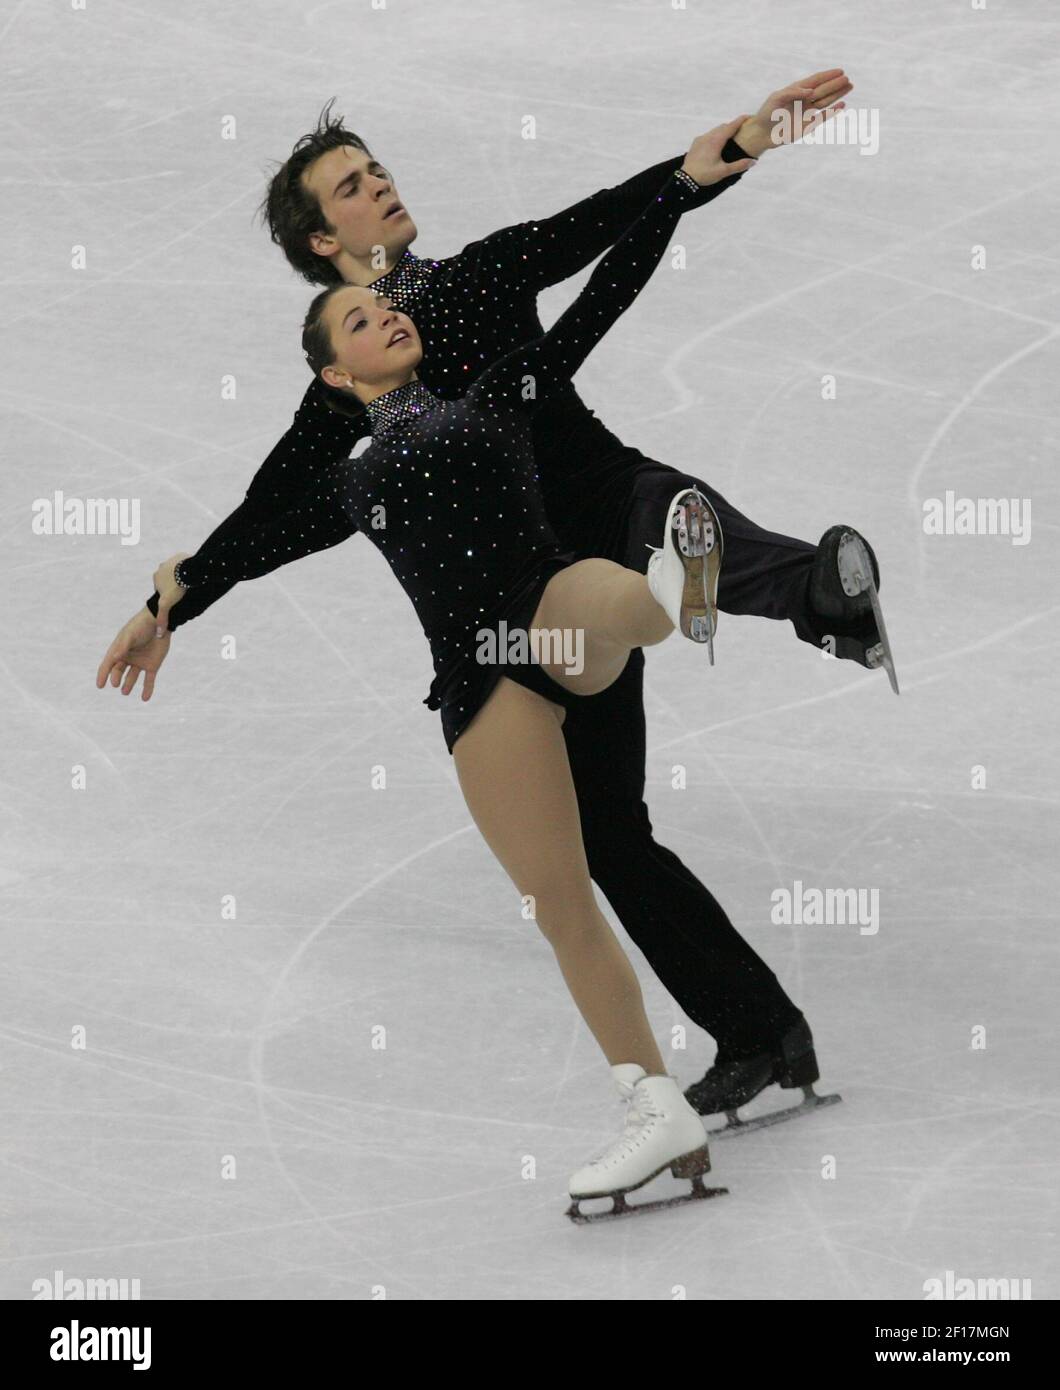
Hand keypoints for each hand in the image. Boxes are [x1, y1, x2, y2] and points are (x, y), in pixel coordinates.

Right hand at [96, 606, 171, 700]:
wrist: (160, 622)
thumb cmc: (141, 626)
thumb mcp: (130, 635)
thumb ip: (122, 647)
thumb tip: (113, 659)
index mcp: (119, 650)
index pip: (108, 664)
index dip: (103, 675)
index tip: (100, 685)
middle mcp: (128, 658)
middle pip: (118, 671)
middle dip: (116, 678)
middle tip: (116, 684)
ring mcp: (140, 662)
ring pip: (132, 677)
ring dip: (128, 685)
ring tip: (125, 692)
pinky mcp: (152, 665)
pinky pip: (149, 680)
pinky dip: (147, 690)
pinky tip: (145, 699)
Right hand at [153, 552, 190, 635]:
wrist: (188, 571)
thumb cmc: (176, 588)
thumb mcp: (167, 605)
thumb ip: (163, 619)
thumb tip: (159, 635)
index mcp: (156, 577)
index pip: (162, 588)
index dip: (171, 593)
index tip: (179, 596)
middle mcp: (161, 567)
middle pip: (170, 579)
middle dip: (177, 584)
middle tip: (186, 590)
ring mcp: (171, 560)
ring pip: (178, 571)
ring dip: (184, 576)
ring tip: (192, 583)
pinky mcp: (181, 555)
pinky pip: (186, 563)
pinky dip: (190, 568)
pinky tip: (196, 575)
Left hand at [680, 116, 757, 185]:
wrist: (685, 179)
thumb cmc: (705, 175)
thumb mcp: (723, 171)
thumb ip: (739, 166)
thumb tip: (753, 161)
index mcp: (716, 140)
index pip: (731, 125)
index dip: (741, 120)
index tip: (750, 117)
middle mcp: (708, 136)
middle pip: (724, 126)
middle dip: (733, 126)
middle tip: (741, 130)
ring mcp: (701, 139)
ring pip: (715, 130)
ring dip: (724, 131)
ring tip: (730, 138)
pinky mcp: (695, 143)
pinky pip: (708, 136)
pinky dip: (715, 136)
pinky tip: (717, 145)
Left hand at [737, 68, 853, 156]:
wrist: (761, 133)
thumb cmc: (766, 113)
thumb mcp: (776, 99)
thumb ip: (792, 92)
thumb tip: (811, 91)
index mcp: (797, 90)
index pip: (815, 80)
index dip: (827, 76)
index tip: (840, 71)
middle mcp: (804, 100)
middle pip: (823, 90)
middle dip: (836, 84)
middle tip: (848, 79)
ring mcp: (806, 112)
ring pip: (826, 101)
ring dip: (837, 95)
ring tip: (850, 87)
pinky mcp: (807, 125)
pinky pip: (822, 117)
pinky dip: (832, 112)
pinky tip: (842, 106)